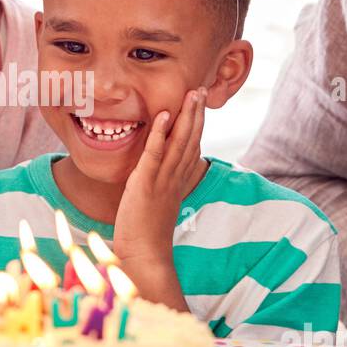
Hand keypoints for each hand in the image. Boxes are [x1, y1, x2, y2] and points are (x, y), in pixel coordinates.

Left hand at [112, 88, 207, 309]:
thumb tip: (154, 174)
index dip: (197, 124)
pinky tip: (164, 116)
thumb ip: (158, 186)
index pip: (191, 147)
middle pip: (191, 140)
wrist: (144, 256)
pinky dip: (160, 134)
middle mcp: (174, 178)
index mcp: (177, 181)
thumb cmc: (145, 233)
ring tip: (192, 94)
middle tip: (202, 89)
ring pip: (179, 143)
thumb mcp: (155, 204)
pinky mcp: (146, 184)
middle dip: (197, 113)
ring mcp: (162, 180)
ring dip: (185, 117)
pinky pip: (155, 155)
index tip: (201, 104)